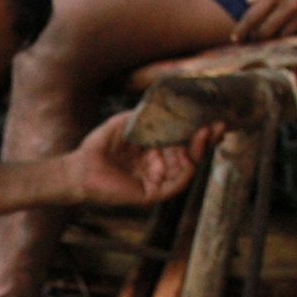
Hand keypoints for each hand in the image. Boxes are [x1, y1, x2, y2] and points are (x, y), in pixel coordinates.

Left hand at [67, 112, 219, 205]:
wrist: (79, 167)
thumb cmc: (98, 146)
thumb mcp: (126, 122)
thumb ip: (148, 115)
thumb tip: (170, 102)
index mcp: (153, 151)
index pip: (182, 142)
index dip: (196, 131)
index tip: (210, 116)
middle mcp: (157, 166)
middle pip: (189, 155)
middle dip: (204, 140)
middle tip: (217, 124)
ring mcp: (155, 180)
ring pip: (186, 169)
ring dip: (198, 152)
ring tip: (204, 134)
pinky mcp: (150, 194)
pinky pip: (174, 185)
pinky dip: (186, 171)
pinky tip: (191, 156)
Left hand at [232, 0, 296, 42]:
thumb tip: (249, 0)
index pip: (252, 16)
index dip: (241, 30)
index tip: (235, 38)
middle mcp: (290, 5)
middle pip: (265, 32)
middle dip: (256, 37)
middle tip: (253, 39)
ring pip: (282, 38)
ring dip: (274, 40)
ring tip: (271, 39)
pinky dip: (294, 39)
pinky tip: (291, 37)